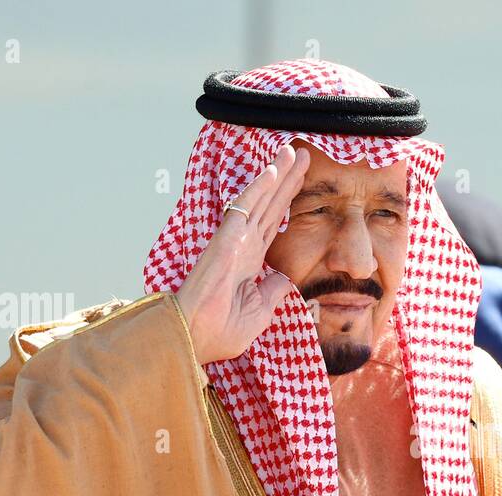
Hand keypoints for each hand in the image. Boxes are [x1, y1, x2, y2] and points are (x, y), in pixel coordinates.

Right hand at [176, 144, 309, 363]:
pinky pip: (246, 208)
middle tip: (304, 154)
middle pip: (271, 206)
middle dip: (288, 180)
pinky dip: (259, 189)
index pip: (274, 225)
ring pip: (261, 200)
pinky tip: (273, 170)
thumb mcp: (260, 312)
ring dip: (278, 175)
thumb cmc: (220, 331)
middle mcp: (244, 246)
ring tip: (294, 151)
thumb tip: (284, 278)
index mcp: (250, 263)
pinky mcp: (228, 239)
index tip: (301, 183)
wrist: (198, 338)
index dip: (287, 203)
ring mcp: (236, 240)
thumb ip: (273, 292)